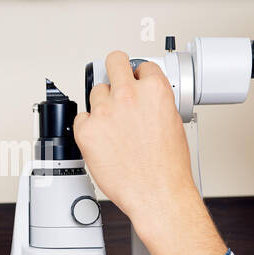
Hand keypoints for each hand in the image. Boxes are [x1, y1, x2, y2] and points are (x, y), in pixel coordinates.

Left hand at [73, 50, 197, 229]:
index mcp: (155, 90)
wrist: (157, 193)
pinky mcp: (87, 130)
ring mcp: (105, 111)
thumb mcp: (172, 123)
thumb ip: (155, 103)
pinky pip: (81, 119)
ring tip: (113, 127)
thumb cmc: (168, 167)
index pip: (142, 66)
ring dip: (102, 105)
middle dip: (115, 69)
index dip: (139, 77)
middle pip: (114, 61)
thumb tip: (144, 100)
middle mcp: (128, 95)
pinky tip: (102, 141)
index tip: (136, 83)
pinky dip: (89, 128)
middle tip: (115, 79)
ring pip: (96, 92)